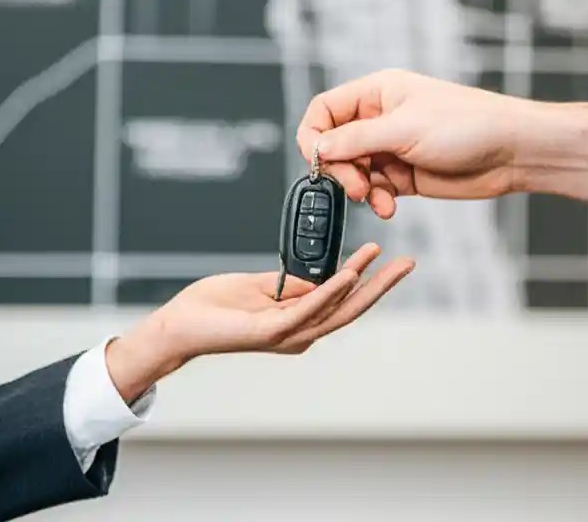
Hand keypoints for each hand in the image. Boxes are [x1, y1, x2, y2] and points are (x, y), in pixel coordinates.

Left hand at [105, 243, 413, 400]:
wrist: (179, 323)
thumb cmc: (213, 306)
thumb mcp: (263, 286)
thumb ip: (293, 284)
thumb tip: (323, 275)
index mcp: (297, 321)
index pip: (341, 298)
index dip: (365, 276)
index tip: (383, 253)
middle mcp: (298, 333)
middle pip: (350, 308)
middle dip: (382, 286)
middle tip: (408, 263)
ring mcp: (286, 335)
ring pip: (336, 311)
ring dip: (364, 286)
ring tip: (388, 265)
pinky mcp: (270, 331)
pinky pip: (307, 311)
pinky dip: (330, 293)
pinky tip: (348, 276)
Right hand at [296, 69, 587, 217]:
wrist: (512, 151)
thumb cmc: (467, 125)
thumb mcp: (404, 129)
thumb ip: (356, 140)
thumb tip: (317, 150)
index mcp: (376, 93)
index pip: (324, 111)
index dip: (313, 137)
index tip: (319, 162)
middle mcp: (379, 119)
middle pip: (334, 146)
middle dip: (340, 169)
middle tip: (356, 187)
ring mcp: (392, 148)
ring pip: (353, 172)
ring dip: (359, 189)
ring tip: (378, 200)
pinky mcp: (405, 175)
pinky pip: (375, 190)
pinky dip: (378, 200)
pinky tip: (391, 207)